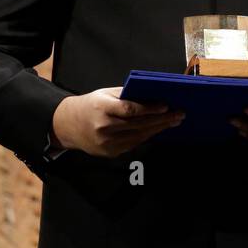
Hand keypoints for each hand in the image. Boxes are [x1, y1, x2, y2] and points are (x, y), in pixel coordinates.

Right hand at [51, 87, 183, 156]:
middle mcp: (104, 127)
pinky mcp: (110, 152)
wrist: (68, 125)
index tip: (166, 106)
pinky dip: (148, 136)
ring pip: (139, 136)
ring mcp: (107, 142)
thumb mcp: (105, 94)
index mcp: (102, 108)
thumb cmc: (91, 105)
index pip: (130, 110)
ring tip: (174, 121)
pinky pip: (134, 144)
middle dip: (162, 119)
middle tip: (179, 114)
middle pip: (139, 124)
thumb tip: (153, 95)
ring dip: (159, 128)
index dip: (149, 109)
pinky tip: (159, 129)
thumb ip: (127, 96)